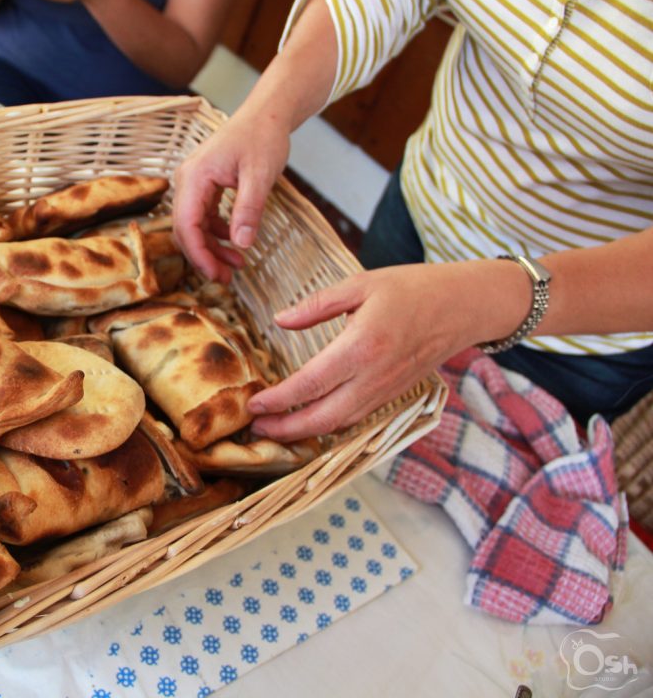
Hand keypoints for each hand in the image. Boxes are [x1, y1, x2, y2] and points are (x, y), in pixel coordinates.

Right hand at [172, 110, 290, 283]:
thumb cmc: (263, 137)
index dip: (199, 255)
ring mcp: (193, 184)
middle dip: (203, 257)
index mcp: (195, 177)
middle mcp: (187, 181)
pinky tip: (236, 243)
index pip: (186, 224)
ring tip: (236, 266)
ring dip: (211, 249)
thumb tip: (242, 244)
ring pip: (193, 227)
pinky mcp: (203, 187)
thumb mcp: (261, 175)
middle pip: (185, 230)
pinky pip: (203, 218)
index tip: (217, 275)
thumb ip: (249, 209)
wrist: (266, 115)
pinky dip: (217, 235)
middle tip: (227, 279)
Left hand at [247, 262, 502, 441]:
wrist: (465, 305)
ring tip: (276, 429)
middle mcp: (373, 376)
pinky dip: (330, 426)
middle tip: (255, 427)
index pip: (309, 384)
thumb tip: (280, 320)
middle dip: (285, 429)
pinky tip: (311, 421)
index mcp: (361, 346)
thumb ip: (317, 305)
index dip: (278, 401)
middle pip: (322, 418)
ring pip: (340, 425)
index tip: (253, 404)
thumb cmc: (413, 288)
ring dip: (305, 433)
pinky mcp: (393, 394)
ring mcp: (386, 390)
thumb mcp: (361, 284)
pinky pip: (357, 419)